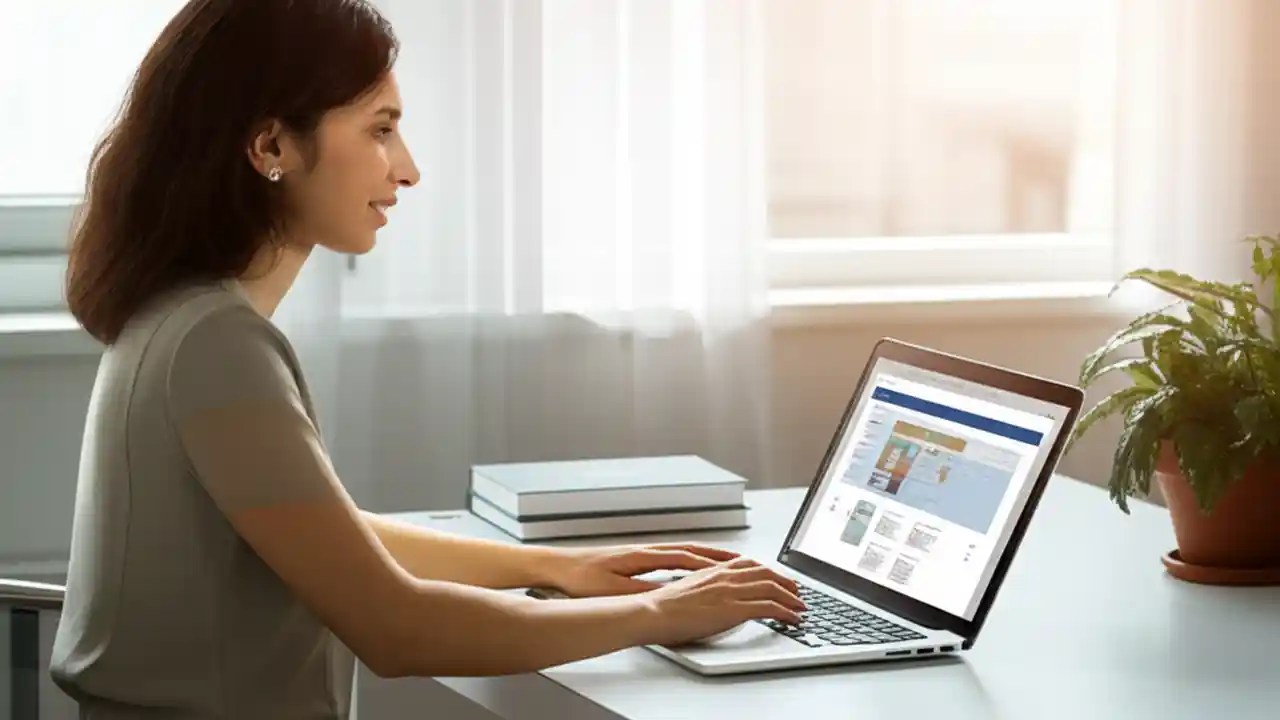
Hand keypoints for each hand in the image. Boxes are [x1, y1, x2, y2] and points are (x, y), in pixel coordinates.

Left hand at [547, 543, 740, 597]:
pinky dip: (689, 560)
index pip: (684, 558)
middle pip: (689, 550)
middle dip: (717, 555)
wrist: (556, 566)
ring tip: (727, 561)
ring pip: (682, 551)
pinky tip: (693, 567)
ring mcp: (641, 553)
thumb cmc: (579, 578)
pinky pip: (671, 557)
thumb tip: (668, 595)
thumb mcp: (611, 590)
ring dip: (706, 555)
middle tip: (743, 560)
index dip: (711, 564)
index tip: (734, 568)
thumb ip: (640, 592)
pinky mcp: (634, 559)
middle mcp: (645, 550)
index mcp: (642, 557)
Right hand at [635, 558, 804, 646]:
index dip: (768, 571)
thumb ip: (704, 588)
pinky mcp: (734, 608)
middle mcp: (725, 577)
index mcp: (713, 570)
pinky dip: (786, 613)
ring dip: (791, 598)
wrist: (653, 613)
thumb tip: (714, 598)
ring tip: (800, 607)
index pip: (749, 564)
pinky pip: (770, 608)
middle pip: (766, 573)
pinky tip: (793, 619)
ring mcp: (731, 591)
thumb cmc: (663, 607)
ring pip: (772, 588)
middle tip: (797, 592)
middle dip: (785, 582)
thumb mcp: (686, 589)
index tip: (777, 577)